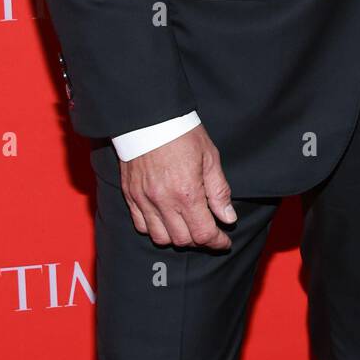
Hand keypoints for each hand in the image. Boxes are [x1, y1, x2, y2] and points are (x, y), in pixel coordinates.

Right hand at [121, 124, 236, 248]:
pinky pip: (141, 226)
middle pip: (183, 240)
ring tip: (188, 226)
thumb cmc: (183, 133)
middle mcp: (163, 201)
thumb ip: (219, 191)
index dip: (217, 242)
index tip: (224, 241)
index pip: (203, 233)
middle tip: (209, 231)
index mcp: (187, 192)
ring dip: (177, 237)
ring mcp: (143, 200)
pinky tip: (166, 219)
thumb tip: (228, 218)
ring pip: (160, 238)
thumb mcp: (210, 158)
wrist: (149, 118)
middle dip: (200, 240)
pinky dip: (155, 229)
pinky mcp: (130, 196)